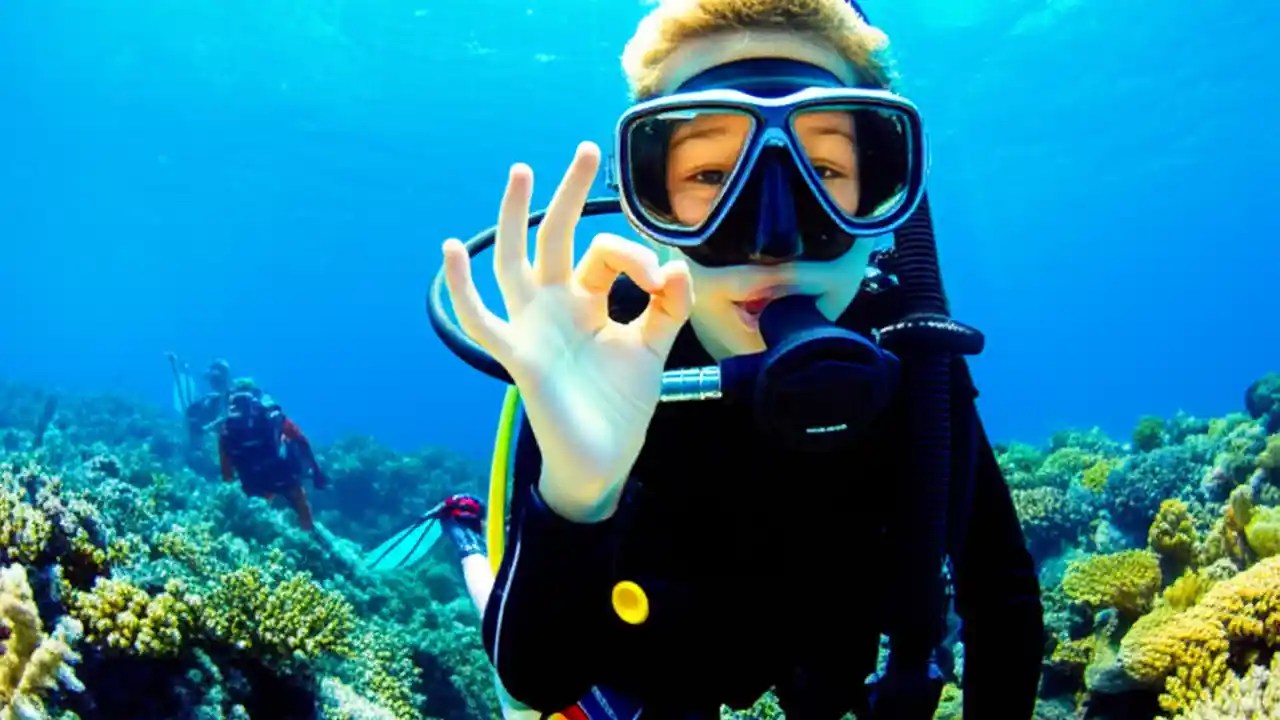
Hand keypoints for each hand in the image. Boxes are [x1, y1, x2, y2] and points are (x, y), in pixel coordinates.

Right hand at [442, 141, 693, 521]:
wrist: (605, 459)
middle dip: (569, 194)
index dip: (637, 256)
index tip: (662, 280)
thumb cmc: (620, 404)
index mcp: (588, 301)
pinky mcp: (517, 355)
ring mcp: (532, 326)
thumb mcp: (653, 348)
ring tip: (522, 172)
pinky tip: (451, 250)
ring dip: (516, 217)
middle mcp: (556, 305)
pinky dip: (462, 288)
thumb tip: (674, 266)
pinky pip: (479, 320)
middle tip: (585, 150)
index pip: (606, 254)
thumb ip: (667, 307)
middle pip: (555, 237)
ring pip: (514, 261)